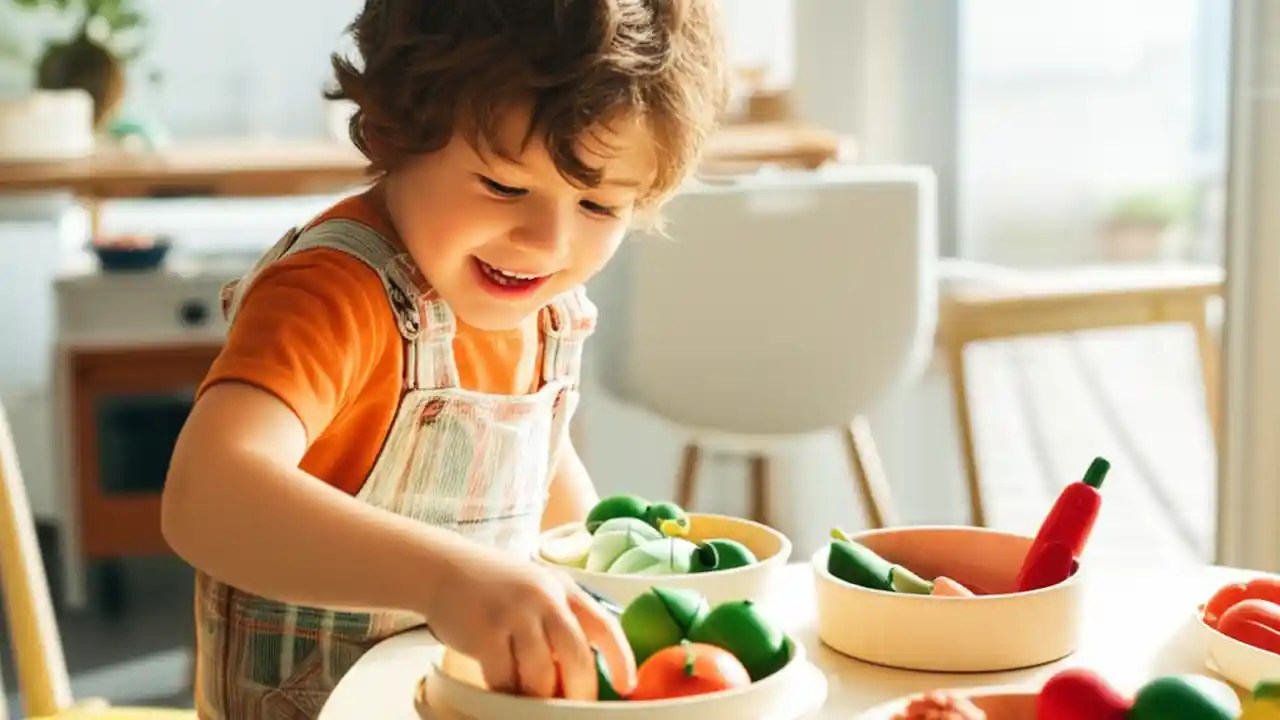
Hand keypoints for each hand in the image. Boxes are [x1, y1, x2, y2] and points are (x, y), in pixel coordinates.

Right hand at [423, 547, 636, 699]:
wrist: (445, 569)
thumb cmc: (499, 586)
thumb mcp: (540, 588)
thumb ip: (564, 617)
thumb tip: (584, 668)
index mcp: (565, 589)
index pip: (605, 626)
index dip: (621, 658)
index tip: (626, 686)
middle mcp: (544, 599)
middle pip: (577, 658)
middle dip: (580, 692)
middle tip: (575, 708)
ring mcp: (514, 615)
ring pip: (540, 676)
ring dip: (537, 694)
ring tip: (530, 694)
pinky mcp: (485, 633)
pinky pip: (504, 679)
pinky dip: (506, 690)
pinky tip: (503, 684)